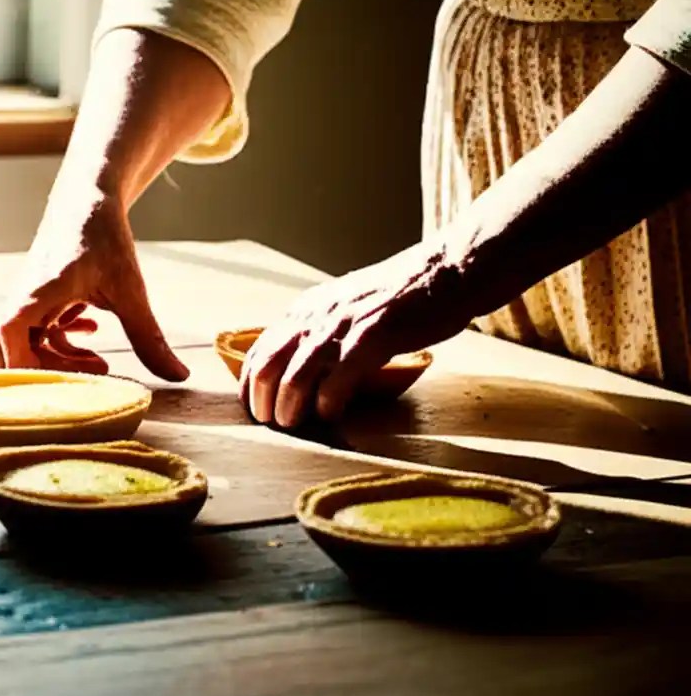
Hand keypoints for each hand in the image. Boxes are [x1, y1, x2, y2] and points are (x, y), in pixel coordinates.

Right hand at [0, 190, 188, 381]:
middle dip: (39, 368)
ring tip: (98, 360)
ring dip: (54, 355)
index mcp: (35, 295)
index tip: (78, 378)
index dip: (35, 369)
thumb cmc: (103, 236)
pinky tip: (91, 329)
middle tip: (82, 373)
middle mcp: (22, 298)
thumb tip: (179, 375)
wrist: (89, 197)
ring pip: (19, 339)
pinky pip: (35, 326)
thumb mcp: (130, 290)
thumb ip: (148, 337)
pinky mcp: (38, 294)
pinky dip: (58, 337)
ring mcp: (27, 296)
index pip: (8, 342)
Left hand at [239, 242, 470, 427]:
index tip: (253, 408)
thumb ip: (321, 331)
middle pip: (267, 365)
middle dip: (261, 400)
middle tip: (270, 422)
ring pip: (295, 375)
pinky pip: (337, 378)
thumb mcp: (345, 307)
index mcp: (307, 309)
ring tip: (291, 424)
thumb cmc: (399, 297)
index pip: (259, 350)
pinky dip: (327, 402)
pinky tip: (330, 413)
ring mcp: (343, 324)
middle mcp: (316, 314)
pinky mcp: (373, 336)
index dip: (249, 384)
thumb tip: (299, 368)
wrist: (445, 272)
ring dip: (288, 406)